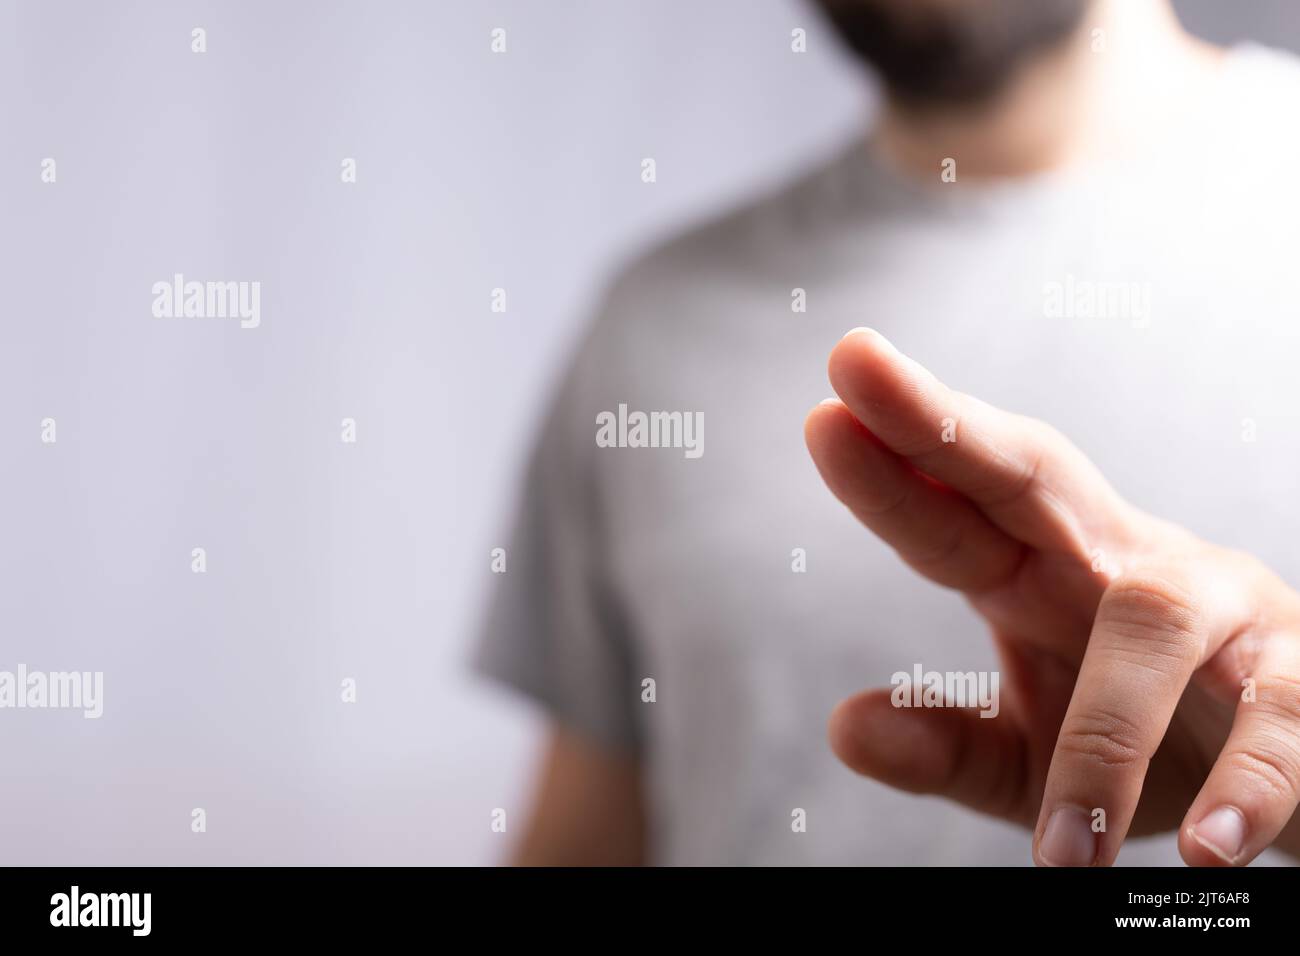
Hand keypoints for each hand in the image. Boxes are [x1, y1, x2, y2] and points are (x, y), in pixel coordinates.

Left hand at [804, 328, 1299, 865]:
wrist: (1294, 771)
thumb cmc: (1144, 744)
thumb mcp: (1027, 755)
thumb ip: (946, 745)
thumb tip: (844, 727)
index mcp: (1041, 573)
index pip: (956, 505)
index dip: (893, 454)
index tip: (821, 402)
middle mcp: (1121, 566)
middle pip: (1031, 476)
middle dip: (942, 428)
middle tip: (856, 362)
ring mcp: (1221, 610)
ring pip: (1152, 625)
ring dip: (1106, 739)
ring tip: (1068, 857)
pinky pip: (1280, 714)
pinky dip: (1251, 780)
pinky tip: (1214, 847)